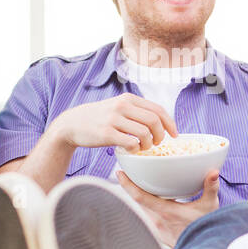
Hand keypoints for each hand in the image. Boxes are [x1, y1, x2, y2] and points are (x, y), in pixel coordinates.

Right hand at [47, 93, 176, 151]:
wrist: (72, 124)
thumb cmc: (99, 118)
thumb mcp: (118, 106)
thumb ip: (136, 110)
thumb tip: (161, 122)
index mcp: (128, 99)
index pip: (158, 109)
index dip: (170, 123)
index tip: (174, 135)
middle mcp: (122, 106)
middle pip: (154, 121)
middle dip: (161, 135)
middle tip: (157, 144)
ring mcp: (114, 119)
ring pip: (144, 133)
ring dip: (148, 144)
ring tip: (142, 147)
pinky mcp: (106, 133)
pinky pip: (130, 143)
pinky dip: (135, 149)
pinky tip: (130, 149)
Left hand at [117, 169, 219, 247]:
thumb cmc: (206, 227)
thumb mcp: (209, 206)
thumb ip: (211, 187)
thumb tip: (214, 172)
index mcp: (166, 211)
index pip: (140, 197)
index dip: (127, 184)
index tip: (120, 173)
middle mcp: (158, 220)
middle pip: (136, 201)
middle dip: (130, 187)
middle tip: (127, 172)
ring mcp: (156, 228)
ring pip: (140, 209)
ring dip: (137, 197)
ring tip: (135, 183)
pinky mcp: (158, 233)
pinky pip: (146, 217)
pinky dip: (144, 207)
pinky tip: (148, 200)